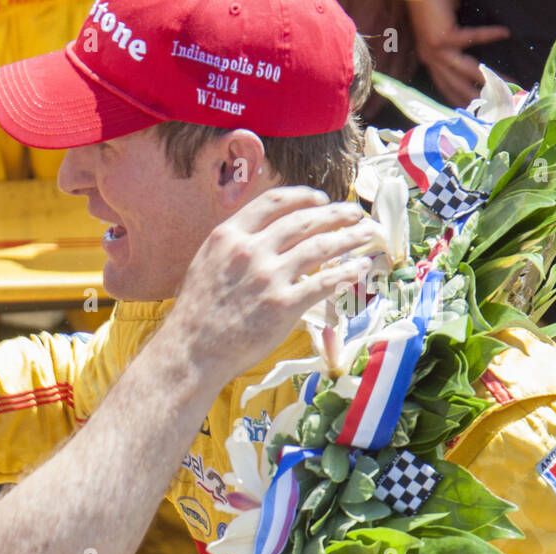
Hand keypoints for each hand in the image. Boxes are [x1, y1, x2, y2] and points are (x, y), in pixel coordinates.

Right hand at [161, 187, 375, 380]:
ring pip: (320, 247)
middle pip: (304, 220)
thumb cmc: (197, 313)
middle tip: (354, 213)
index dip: (303, 197)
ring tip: (365, 234)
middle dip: (335, 213)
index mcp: (229, 236)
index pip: (274, 202)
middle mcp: (250, 250)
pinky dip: (346, 273)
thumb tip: (266, 236)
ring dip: (348, 238)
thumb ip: (234, 246)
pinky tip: (359, 268)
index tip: (320, 200)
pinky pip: (324, 282)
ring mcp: (268, 277)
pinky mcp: (283, 305)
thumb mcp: (207, 264)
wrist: (190, 352)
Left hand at [406, 0, 510, 106]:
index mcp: (432, 61)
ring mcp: (434, 50)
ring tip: (509, 83)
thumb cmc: (436, 8)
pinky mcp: (440, 36)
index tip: (483, 112)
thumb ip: (460, 47)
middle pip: (458, 85)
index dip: (465, 100)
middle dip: (479, 99)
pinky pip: (469, 38)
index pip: (449, 87)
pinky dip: (488, 35)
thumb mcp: (448, 32)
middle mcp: (431, 59)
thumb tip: (480, 64)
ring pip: (464, 70)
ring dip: (487, 77)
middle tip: (501, 108)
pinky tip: (505, 34)